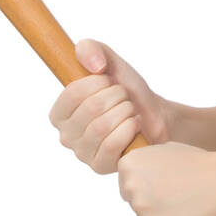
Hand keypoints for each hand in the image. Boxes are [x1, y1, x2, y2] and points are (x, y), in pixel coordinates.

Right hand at [48, 38, 170, 174]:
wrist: (154, 114)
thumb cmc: (127, 90)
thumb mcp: (109, 61)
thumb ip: (90, 48)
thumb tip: (93, 64)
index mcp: (60, 112)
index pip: (72, 93)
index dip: (97, 82)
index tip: (109, 80)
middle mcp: (66, 135)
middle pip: (91, 108)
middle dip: (117, 96)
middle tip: (124, 97)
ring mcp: (82, 154)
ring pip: (102, 127)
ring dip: (125, 111)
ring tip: (130, 110)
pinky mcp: (100, 166)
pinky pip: (111, 145)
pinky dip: (129, 129)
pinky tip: (135, 124)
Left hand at [117, 141, 215, 215]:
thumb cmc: (202, 165)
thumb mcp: (167, 150)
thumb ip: (148, 160)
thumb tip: (138, 171)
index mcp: (129, 164)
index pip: (127, 187)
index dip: (147, 189)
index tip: (166, 187)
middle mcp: (130, 185)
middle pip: (134, 205)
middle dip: (152, 205)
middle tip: (177, 199)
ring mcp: (141, 207)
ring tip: (184, 210)